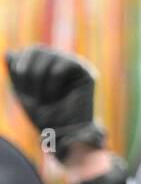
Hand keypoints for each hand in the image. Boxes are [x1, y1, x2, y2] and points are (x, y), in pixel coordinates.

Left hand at [5, 45, 102, 160]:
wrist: (62, 134)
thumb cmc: (44, 117)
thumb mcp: (23, 93)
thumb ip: (16, 74)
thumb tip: (9, 53)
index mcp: (50, 66)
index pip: (32, 51)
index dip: (21, 65)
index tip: (22, 89)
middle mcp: (65, 63)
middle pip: (39, 50)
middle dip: (29, 72)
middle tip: (32, 95)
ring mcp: (77, 67)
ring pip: (50, 56)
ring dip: (40, 80)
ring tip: (44, 98)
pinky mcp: (88, 74)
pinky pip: (64, 65)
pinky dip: (53, 83)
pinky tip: (55, 97)